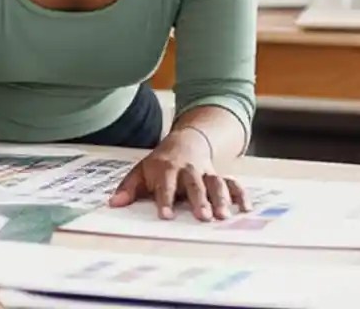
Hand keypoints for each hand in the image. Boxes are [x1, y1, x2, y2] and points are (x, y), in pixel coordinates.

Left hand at [108, 127, 250, 220]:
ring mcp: (206, 172)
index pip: (165, 186)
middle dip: (199, 200)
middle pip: (194, 185)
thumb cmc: (160, 164)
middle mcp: (188, 170)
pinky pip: (233, 183)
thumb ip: (128, 188)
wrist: (186, 141)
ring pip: (215, 183)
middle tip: (203, 217)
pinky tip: (246, 208)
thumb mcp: (141, 171)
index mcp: (166, 169)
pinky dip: (240, 194)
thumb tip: (113, 204)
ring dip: (221, 199)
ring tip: (223, 216)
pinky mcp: (220, 175)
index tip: (166, 216)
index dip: (165, 201)